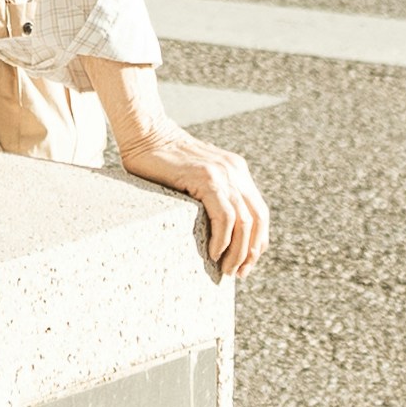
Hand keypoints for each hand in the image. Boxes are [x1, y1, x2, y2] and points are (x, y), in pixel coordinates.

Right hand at [98, 84, 268, 278]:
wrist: (146, 133)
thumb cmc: (161, 161)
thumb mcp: (196, 177)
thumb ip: (211, 194)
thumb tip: (215, 232)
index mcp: (237, 171)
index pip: (259, 213)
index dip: (256, 242)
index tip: (244, 264)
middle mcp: (235, 171)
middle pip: (258, 220)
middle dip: (250, 252)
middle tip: (237, 273)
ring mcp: (222, 173)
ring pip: (244, 222)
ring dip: (236, 252)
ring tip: (225, 269)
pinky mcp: (206, 178)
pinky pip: (224, 217)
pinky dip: (222, 240)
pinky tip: (212, 253)